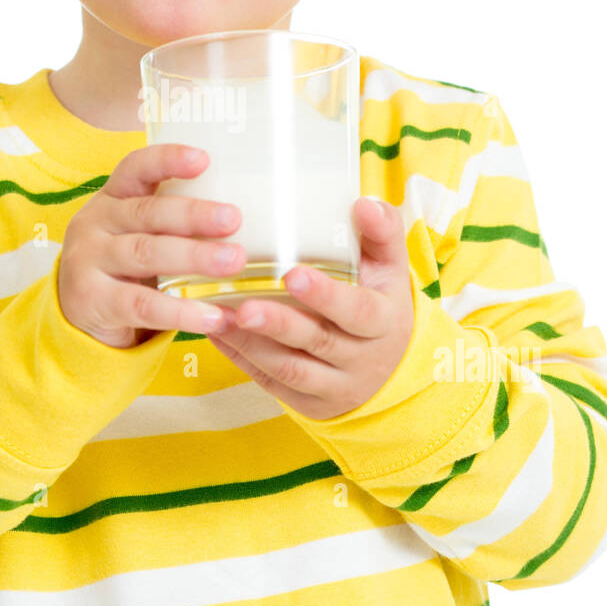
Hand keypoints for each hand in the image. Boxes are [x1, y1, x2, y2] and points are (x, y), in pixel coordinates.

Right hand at [57, 144, 246, 348]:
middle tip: (234, 219)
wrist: (75, 313)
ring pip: (146, 254)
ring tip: (233, 262)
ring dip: (193, 257)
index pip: (135, 168)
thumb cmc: (124, 264)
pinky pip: (142, 305)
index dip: (167, 160)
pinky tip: (212, 316)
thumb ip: (174, 222)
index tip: (203, 159)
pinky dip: (181, 312)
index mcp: (112, 197)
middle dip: (194, 214)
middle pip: (148, 213)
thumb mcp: (138, 233)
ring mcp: (88, 261)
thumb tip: (246, 220)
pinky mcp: (91, 300)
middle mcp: (95, 222)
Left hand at [204, 197, 414, 419]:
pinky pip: (271, 383)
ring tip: (215, 317)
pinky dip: (241, 358)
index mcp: (384, 322)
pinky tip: (215, 332)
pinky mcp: (306, 403)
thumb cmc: (380, 305)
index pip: (357, 311)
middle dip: (279, 324)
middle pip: (317, 341)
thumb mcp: (391, 271)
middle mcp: (361, 359)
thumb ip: (381, 233)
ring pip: (289, 368)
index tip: (293, 274)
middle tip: (244, 306)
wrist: (390, 374)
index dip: (326, 296)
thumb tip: (363, 202)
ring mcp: (333, 386)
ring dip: (250, 343)